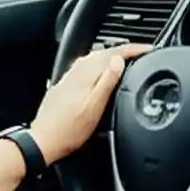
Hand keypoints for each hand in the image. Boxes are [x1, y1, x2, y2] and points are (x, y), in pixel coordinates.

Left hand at [29, 44, 150, 163]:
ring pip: (92, 59)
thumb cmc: (69, 130)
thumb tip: (118, 60)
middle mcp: (76, 73)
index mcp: (86, 76)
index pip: (113, 54)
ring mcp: (67, 79)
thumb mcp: (94, 108)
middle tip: (138, 53)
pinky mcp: (63, 87)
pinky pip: (83, 67)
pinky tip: (97, 72)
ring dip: (109, 56)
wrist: (43, 141)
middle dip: (123, 50)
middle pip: (102, 53)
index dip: (132, 50)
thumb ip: (107, 81)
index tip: (146, 49)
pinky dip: (96, 64)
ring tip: (122, 59)